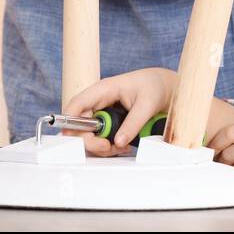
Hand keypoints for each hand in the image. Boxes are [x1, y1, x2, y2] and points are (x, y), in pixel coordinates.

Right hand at [62, 68, 176, 156]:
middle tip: (108, 147)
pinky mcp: (107, 122)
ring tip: (122, 146)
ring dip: (101, 146)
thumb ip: (133, 123)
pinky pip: (99, 137)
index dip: (70, 122)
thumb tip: (118, 142)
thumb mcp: (147, 105)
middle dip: (90, 141)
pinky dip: (108, 146)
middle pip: (79, 125)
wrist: (163, 87)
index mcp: (103, 89)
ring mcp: (101, 112)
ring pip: (88, 135)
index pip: (76, 104)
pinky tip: (123, 145)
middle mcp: (98, 101)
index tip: (80, 139)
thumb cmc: (154, 87)